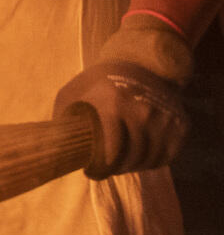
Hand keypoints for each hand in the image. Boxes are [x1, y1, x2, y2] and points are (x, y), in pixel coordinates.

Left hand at [54, 62, 189, 176]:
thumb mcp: (72, 93)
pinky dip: (152, 162)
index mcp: (113, 103)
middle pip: (132, 157)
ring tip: (120, 163)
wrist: (141, 63)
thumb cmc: (98, 82)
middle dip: (116, 168)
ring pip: (150, 159)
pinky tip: (138, 157)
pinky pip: (166, 156)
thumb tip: (54, 147)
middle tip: (106, 169)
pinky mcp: (180, 124)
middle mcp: (143, 111)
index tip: (92, 171)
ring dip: (133, 167)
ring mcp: (165, 118)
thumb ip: (64, 120)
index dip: (101, 166)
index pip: (111, 149)